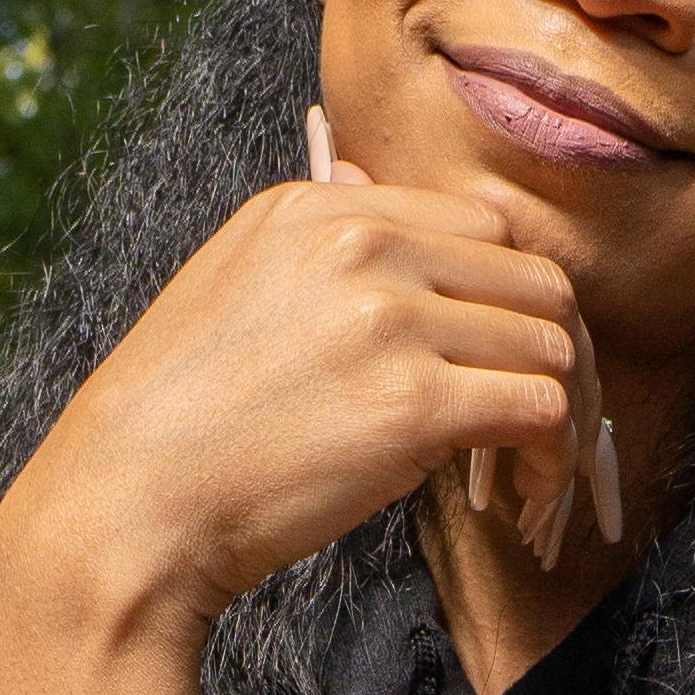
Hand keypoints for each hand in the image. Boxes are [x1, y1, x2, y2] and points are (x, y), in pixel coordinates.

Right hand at [0, 123, 593, 643]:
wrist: (130, 503)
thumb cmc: (180, 421)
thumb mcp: (234, 282)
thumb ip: (318, 241)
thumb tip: (372, 192)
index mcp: (320, 206)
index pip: (481, 223)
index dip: (508, 296)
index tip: (499, 358)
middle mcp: (363, 241)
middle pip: (534, 275)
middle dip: (554, 350)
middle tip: (538, 420)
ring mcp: (391, 317)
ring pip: (551, 339)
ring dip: (564, 407)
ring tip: (534, 465)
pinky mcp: (414, 403)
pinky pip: (542, 407)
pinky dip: (554, 453)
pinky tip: (526, 489)